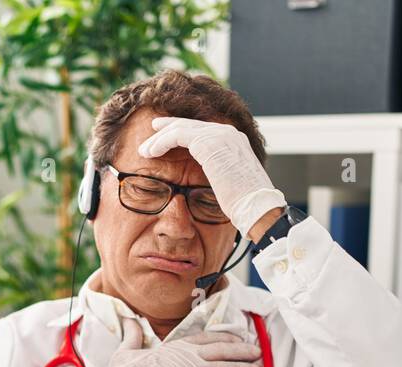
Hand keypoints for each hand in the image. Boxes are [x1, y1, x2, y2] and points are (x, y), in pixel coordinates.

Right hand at [92, 317, 262, 366]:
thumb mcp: (126, 349)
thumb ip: (133, 334)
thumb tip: (130, 320)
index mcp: (175, 346)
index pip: (206, 337)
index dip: (225, 337)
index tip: (238, 337)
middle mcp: (187, 356)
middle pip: (222, 350)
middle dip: (242, 350)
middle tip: (257, 351)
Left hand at [138, 116, 285, 236]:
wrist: (257, 207)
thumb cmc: (245, 205)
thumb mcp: (231, 184)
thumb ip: (219, 173)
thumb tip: (210, 181)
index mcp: (234, 140)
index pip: (201, 129)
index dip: (180, 130)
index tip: (163, 136)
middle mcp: (228, 132)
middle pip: (189, 124)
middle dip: (166, 129)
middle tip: (150, 134)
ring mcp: (219, 135)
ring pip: (180, 128)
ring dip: (159, 139)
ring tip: (144, 151)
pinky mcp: (208, 143)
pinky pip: (177, 135)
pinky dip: (161, 142)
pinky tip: (151, 152)